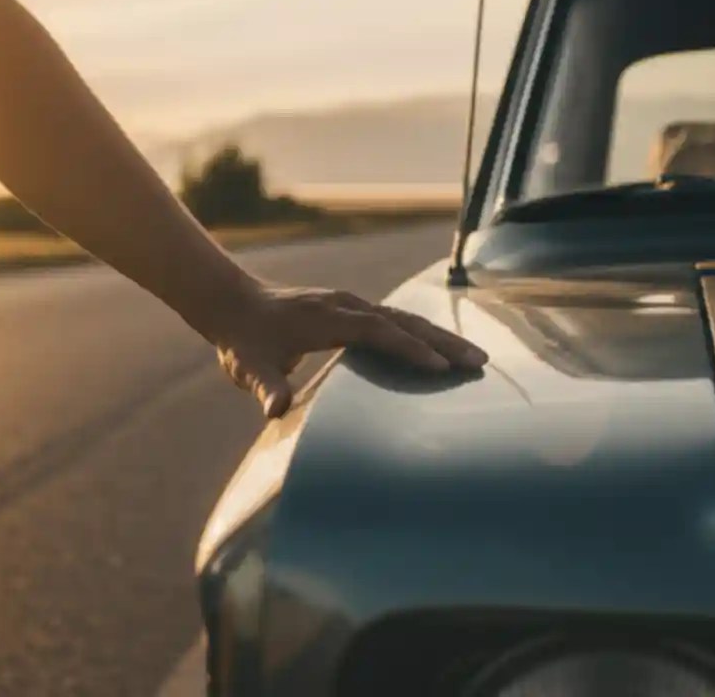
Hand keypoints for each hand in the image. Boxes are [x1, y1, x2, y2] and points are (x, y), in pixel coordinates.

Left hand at [210, 284, 488, 417]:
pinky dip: (424, 335)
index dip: (408, 348)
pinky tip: (445, 352)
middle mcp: (345, 306)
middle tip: (480, 362)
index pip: (377, 331)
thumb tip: (274, 410)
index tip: (440, 367)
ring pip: (405, 319)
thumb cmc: (242, 339)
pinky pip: (397, 322)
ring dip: (440, 337)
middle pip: (403, 321)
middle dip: (442, 341)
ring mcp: (352, 306)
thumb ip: (262, 387)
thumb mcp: (246, 367)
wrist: (234, 304)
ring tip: (476, 358)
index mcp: (326, 318)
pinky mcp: (354, 312)